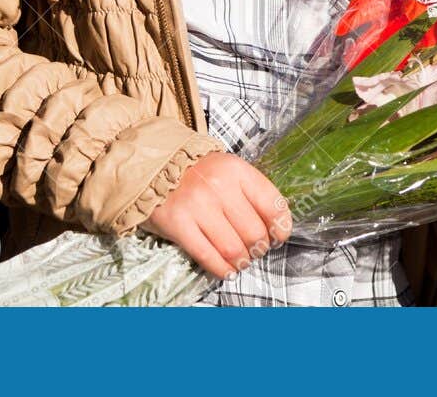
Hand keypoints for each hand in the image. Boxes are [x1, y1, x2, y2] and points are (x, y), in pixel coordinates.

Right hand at [142, 152, 292, 278]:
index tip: (277, 237)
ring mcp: (198, 205)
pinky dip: (221, 269)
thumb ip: (251, 193)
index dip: (280, 229)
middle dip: (259, 249)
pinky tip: (226, 269)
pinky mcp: (178, 223)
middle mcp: (219, 186)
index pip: (273, 206)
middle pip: (254, 232)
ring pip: (233, 248)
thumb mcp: (228, 171)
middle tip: (254, 250)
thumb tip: (274, 228)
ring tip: (240, 261)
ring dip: (241, 261)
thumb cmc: (197, 173)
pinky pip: (207, 256)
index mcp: (237, 170)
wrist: (156, 167)